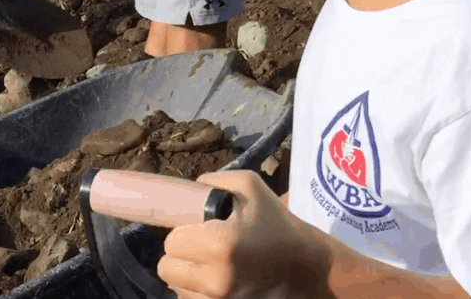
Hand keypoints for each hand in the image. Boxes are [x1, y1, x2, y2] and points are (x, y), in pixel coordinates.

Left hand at [158, 171, 328, 298]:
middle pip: (166, 267)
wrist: (304, 268)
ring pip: (175, 286)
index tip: (202, 230)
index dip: (185, 232)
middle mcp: (215, 279)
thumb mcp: (251, 188)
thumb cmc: (277, 225)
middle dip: (181, 254)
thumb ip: (214, 181)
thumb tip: (188, 190)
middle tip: (203, 246)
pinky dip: (197, 290)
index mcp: (220, 244)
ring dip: (187, 274)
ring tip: (213, 263)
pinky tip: (218, 279)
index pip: (171, 241)